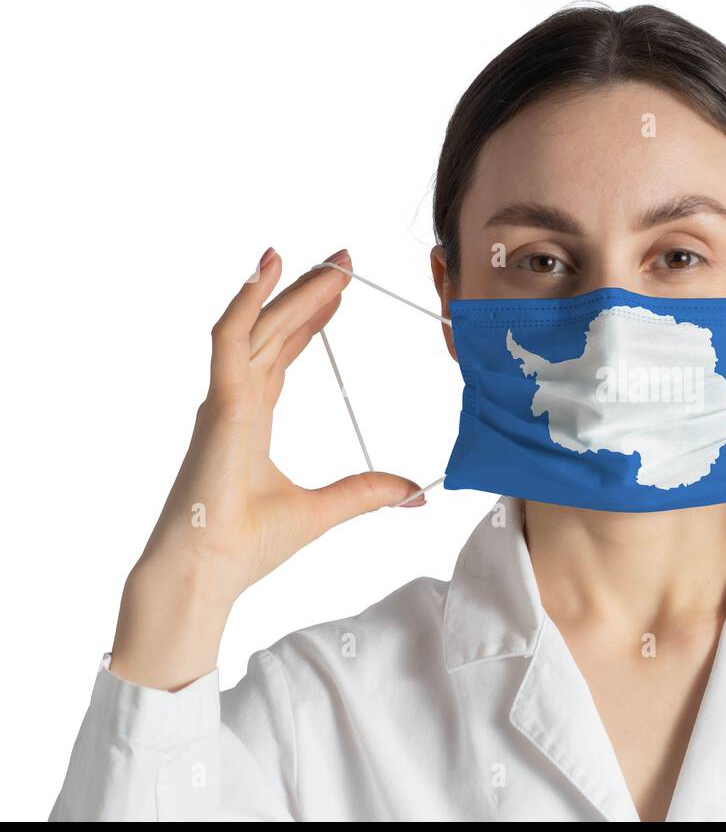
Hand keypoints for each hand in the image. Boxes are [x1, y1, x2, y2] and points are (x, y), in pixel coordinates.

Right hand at [111, 247, 425, 688]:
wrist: (204, 572)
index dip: (310, 321)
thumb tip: (414, 492)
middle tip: (345, 260)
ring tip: (327, 259)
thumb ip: (367, 493)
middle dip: (308, 292)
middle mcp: (235, 401)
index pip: (282, 355)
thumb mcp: (323, 511)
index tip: (340, 294)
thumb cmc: (245, 546)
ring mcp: (224, 400)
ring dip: (291, 288)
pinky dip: (247, 300)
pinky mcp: (220, 405)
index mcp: (251, 420)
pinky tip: (268, 268)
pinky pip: (230, 338)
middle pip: (274, 330)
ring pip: (259, 325)